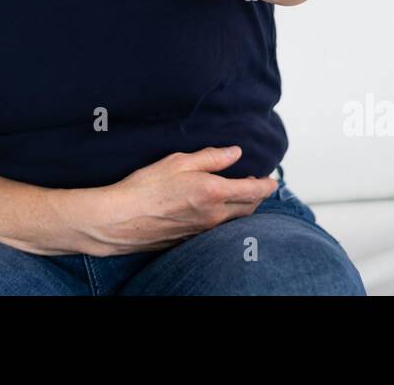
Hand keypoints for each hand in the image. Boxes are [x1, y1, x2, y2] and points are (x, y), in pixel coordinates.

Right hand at [73, 145, 278, 255]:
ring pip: (234, 220)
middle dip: (257, 196)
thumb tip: (234, 153)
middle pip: (249, 208)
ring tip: (238, 194)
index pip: (253, 190)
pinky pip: (217, 229)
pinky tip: (213, 209)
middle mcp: (213, 215)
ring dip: (241, 207)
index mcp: (213, 192)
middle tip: (256, 184)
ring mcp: (203, 231)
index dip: (266, 184)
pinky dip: (224, 217)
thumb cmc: (145, 187)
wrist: (121, 219)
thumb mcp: (178, 162)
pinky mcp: (191, 239)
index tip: (272, 180)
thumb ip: (210, 157)